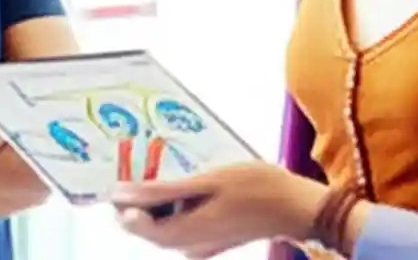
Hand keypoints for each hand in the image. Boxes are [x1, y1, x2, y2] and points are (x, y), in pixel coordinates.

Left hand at [110, 162, 326, 258]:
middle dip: (137, 202)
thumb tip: (120, 195)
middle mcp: (188, 247)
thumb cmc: (255, 188)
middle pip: (147, 228)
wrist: (296, 207)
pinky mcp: (210, 241)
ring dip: (155, 204)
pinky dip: (172, 208)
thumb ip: (162, 191)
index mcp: (184, 233)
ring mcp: (200, 247)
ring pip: (162, 226)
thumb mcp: (206, 182)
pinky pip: (179, 226)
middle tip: (137, 170)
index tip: (121, 176)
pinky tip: (180, 188)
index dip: (122, 202)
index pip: (133, 225)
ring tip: (157, 175)